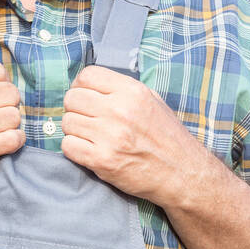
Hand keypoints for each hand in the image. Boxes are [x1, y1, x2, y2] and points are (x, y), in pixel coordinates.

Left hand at [60, 64, 211, 205]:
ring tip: (91, 136)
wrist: (182, 173)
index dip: (81, 85)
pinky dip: (74, 149)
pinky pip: (68, 146)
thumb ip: (123, 90)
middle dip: (76, 108)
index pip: (87, 75)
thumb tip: (91, 85)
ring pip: (67, 122)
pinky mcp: (102, 160)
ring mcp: (109, 136)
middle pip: (72, 98)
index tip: (85, 95)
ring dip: (75, 130)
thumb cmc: (167, 138)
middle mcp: (120, 110)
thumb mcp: (152, 101)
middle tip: (87, 119)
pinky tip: (89, 150)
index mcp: (132, 92)